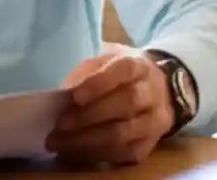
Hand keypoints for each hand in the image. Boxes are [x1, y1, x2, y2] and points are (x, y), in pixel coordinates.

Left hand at [46, 50, 174, 165]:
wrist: (156, 92)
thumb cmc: (118, 75)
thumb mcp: (102, 63)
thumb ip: (85, 75)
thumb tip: (62, 95)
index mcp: (139, 66)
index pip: (123, 70)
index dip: (98, 83)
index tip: (75, 97)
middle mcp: (153, 93)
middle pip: (126, 103)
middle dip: (89, 115)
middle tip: (60, 124)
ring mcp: (155, 121)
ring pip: (124, 133)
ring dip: (88, 140)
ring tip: (61, 142)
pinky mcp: (151, 144)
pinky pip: (124, 153)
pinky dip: (96, 153)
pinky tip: (75, 151)